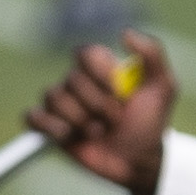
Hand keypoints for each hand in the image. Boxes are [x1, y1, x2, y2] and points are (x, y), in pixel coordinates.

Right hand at [25, 29, 175, 194]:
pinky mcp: (48, 126)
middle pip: (71, 80)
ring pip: (54, 98)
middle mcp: (76, 82)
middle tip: (115, 120)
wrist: (139, 162)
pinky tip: (71, 136)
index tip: (121, 93)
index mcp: (99, 69)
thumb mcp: (163, 88)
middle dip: (98, 106)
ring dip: (81, 121)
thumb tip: (124, 32)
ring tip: (98, 132)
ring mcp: (61, 104)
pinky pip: (33, 117)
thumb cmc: (150, 124)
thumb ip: (152, 55)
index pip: (85, 53)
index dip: (100, 73)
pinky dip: (52, 128)